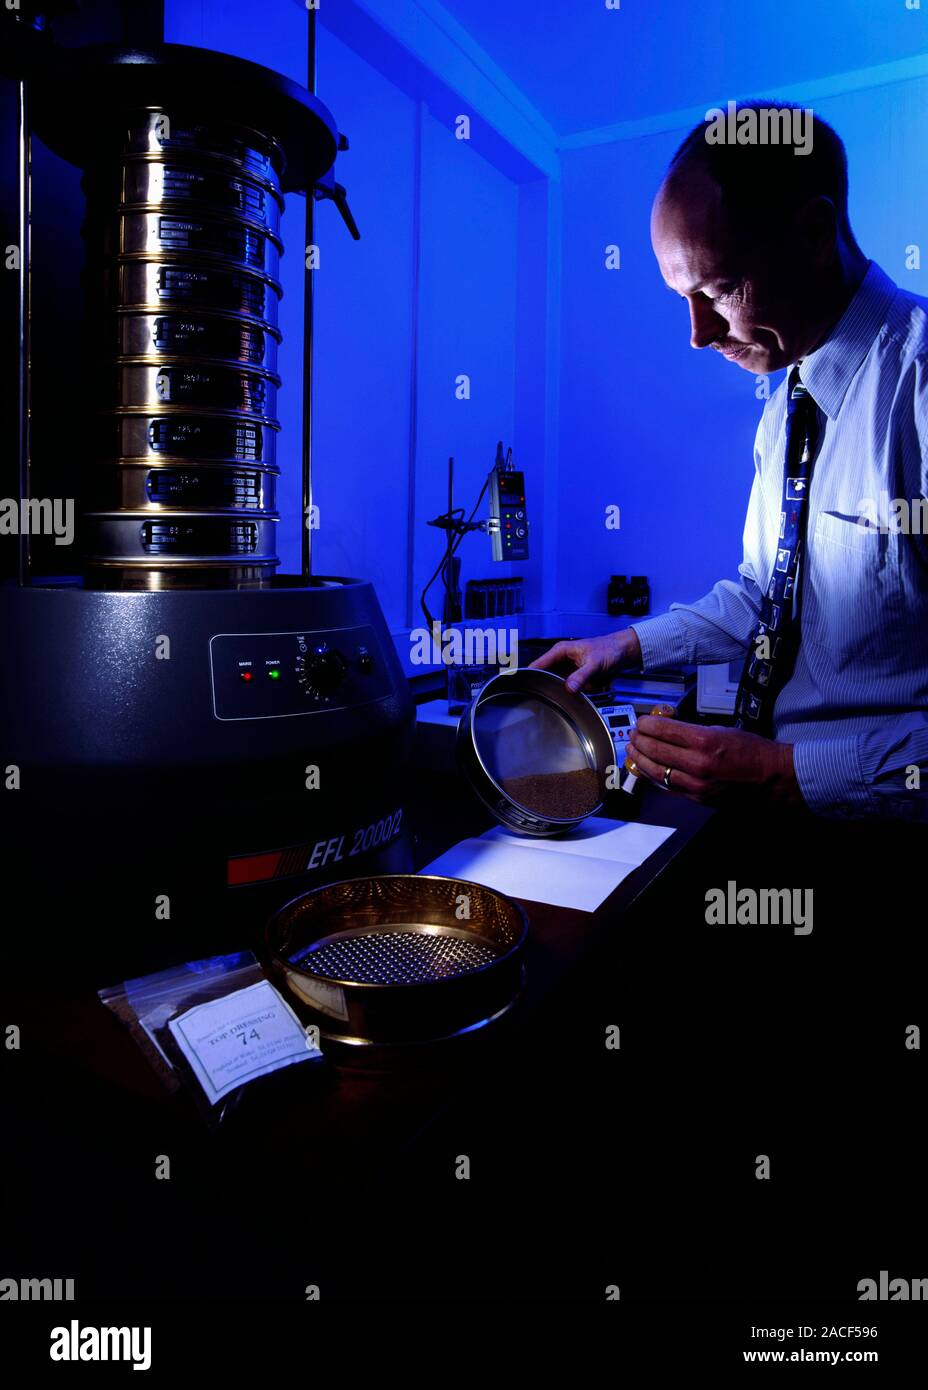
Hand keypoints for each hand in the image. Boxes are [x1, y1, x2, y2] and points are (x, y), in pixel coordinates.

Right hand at [528, 629, 641, 692]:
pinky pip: (569, 686)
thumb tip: (569, 687)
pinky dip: (574, 690)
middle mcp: (561, 659)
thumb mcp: (595, 664)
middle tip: (548, 697)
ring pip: (558, 683)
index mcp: (561, 651)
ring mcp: (568, 668)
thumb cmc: (609, 650)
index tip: (521, 686)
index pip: (538, 664)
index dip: (528, 675)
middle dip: (548, 686)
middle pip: (545, 676)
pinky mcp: (575, 676)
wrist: (623, 652)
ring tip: (573, 690)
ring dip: (563, 689)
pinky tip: (581, 690)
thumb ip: (581, 676)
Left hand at [627, 717, 803, 806]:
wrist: (773, 779)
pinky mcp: (697, 799)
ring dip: (640, 759)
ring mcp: (696, 785)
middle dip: (639, 740)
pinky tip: (647, 768)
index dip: (647, 724)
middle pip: (655, 750)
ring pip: (656, 771)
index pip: (664, 730)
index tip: (641, 720)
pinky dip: (654, 776)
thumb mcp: (723, 730)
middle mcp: (697, 764)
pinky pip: (668, 786)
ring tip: (633, 750)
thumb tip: (669, 728)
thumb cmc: (752, 751)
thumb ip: (693, 731)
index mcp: (704, 742)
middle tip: (632, 734)